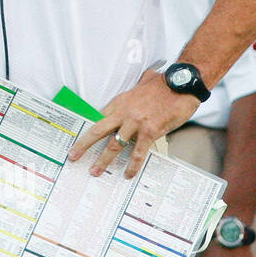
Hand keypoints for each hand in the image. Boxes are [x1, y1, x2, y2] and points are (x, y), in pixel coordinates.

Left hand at [67, 69, 198, 178]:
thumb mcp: (142, 83)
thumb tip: (138, 86)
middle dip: (83, 145)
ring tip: (96, 171)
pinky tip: (128, 174)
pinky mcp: (150, 131)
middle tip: (73, 156)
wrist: (183, 83)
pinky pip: (138, 152)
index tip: (79, 139)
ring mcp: (136, 123)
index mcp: (119, 102)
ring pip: (114, 145)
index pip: (98, 118)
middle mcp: (123, 113)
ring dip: (103, 160)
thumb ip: (136, 89)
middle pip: (97, 131)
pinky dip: (132, 165)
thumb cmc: (164, 84)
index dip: (88, 130)